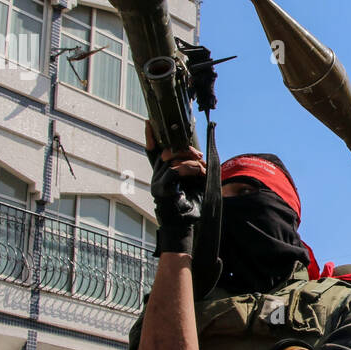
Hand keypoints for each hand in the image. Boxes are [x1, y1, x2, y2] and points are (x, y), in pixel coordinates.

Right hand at [146, 121, 206, 254]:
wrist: (184, 227)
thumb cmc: (189, 207)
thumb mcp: (194, 184)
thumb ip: (192, 169)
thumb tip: (198, 156)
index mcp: (162, 174)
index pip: (152, 151)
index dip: (150, 137)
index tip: (149, 122)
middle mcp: (156, 176)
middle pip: (166, 152)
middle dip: (184, 149)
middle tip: (197, 154)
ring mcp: (156, 182)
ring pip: (171, 159)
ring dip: (190, 160)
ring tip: (200, 167)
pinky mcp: (161, 189)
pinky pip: (175, 170)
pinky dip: (189, 168)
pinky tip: (198, 172)